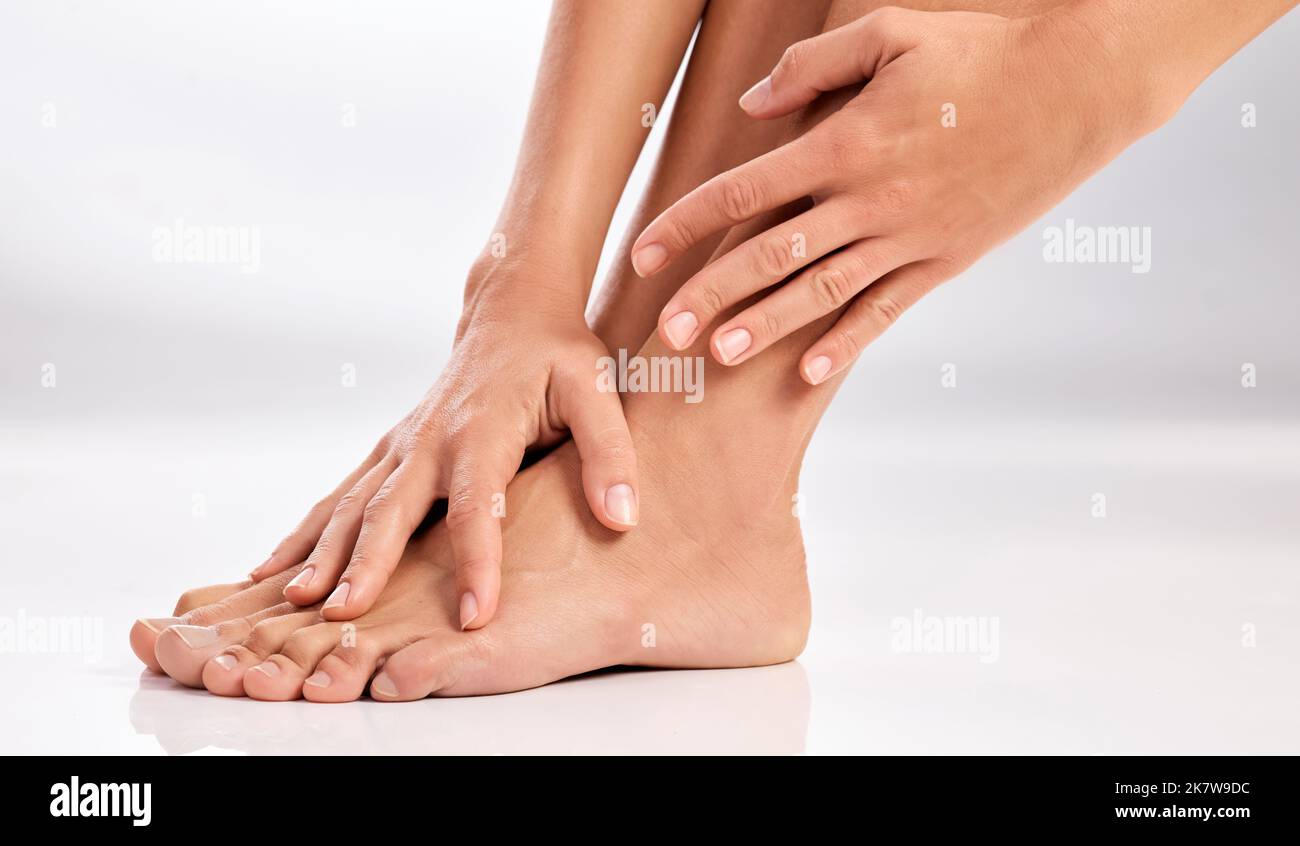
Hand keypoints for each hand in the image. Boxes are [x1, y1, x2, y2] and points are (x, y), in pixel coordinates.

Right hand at [248, 278, 637, 629]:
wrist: (511, 313)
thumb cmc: (559, 356)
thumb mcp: (598, 391)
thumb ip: (610, 454)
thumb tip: (622, 518)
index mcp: (483, 429)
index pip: (477, 505)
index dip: (477, 561)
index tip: (475, 614)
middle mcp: (430, 439)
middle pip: (392, 508)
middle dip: (367, 563)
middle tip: (344, 616)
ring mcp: (401, 444)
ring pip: (351, 504)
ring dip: (321, 553)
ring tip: (292, 603)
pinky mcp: (388, 451)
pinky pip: (339, 497)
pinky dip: (304, 535)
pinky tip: (272, 575)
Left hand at [631, 6, 1155, 383]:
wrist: (1079, 87)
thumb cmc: (982, 51)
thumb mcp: (893, 31)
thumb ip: (814, 68)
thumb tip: (751, 108)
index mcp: (845, 141)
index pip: (743, 190)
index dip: (685, 224)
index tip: (642, 256)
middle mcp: (869, 198)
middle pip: (771, 253)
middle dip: (712, 294)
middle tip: (665, 334)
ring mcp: (909, 236)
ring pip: (822, 291)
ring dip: (767, 326)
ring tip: (720, 357)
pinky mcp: (945, 260)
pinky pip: (888, 308)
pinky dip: (849, 340)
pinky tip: (813, 370)